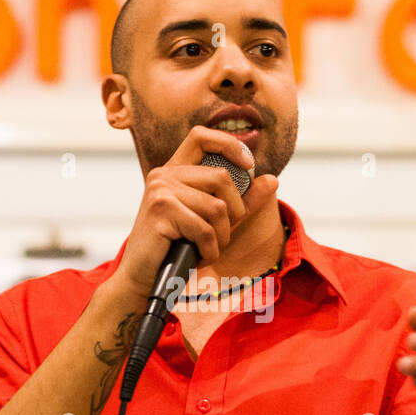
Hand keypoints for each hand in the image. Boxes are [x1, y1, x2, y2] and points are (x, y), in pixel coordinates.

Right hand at [113, 125, 278, 300]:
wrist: (143, 277)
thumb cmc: (176, 248)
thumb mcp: (212, 220)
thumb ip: (241, 201)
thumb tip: (272, 179)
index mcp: (173, 171)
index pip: (201, 137)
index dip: (229, 144)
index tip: (248, 165)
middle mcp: (163, 175)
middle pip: (221, 178)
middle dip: (234, 211)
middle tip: (222, 234)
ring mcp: (160, 191)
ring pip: (217, 207)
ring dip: (221, 237)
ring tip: (206, 248)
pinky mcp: (161, 212)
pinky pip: (205, 229)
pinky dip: (210, 250)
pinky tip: (198, 257)